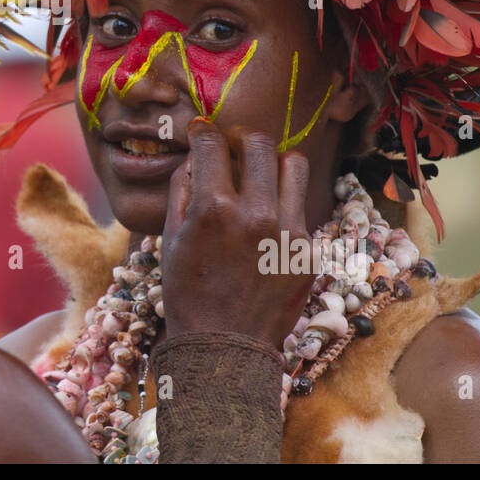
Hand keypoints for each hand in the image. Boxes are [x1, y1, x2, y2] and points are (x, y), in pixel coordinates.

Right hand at [160, 118, 313, 349]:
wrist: (224, 348)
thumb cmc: (188, 293)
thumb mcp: (170, 239)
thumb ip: (182, 189)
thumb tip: (195, 157)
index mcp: (214, 209)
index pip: (213, 144)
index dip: (204, 130)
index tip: (201, 130)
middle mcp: (256, 214)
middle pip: (259, 143)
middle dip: (241, 137)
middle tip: (233, 147)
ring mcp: (289, 232)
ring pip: (293, 165)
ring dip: (273, 162)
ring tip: (260, 175)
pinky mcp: (308, 251)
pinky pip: (301, 207)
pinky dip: (283, 205)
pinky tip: (267, 221)